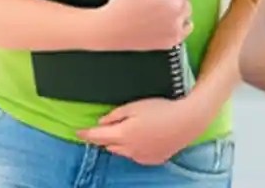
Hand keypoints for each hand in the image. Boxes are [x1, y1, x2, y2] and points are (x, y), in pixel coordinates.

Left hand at [77, 97, 205, 165]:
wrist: (186, 121)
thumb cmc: (160, 109)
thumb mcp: (134, 106)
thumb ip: (115, 115)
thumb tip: (101, 121)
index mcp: (123, 134)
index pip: (97, 136)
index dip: (86, 134)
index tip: (78, 132)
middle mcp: (129, 149)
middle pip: (108, 145)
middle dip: (104, 137)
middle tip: (106, 127)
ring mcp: (141, 156)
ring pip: (122, 151)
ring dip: (119, 143)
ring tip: (130, 129)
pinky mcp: (152, 160)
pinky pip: (136, 155)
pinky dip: (134, 148)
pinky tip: (144, 137)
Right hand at [93, 0, 192, 51]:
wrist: (108, 31)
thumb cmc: (121, 6)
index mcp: (172, 3)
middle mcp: (178, 19)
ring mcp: (175, 33)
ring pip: (187, 14)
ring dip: (178, 9)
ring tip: (156, 10)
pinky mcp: (170, 43)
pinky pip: (185, 30)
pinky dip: (179, 23)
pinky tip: (163, 21)